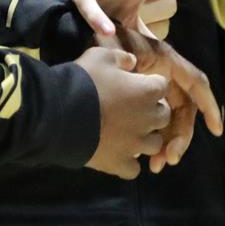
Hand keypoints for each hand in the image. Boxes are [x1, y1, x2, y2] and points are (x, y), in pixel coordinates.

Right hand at [76, 46, 170, 179]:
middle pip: (163, 116)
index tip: (134, 84)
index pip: (162, 86)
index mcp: (147, 91)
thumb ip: (121, 57)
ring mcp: (136, 144)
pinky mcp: (120, 163)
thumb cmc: (84, 81)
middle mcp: (148, 118)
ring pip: (154, 144)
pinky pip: (134, 169)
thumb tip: (132, 62)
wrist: (61, 114)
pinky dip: (127, 162)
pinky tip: (116, 154)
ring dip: (144, 138)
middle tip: (131, 109)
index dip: (149, 85)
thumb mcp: (100, 56)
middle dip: (152, 111)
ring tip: (126, 134)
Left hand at [97, 24, 222, 171]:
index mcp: (167, 62)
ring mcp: (156, 92)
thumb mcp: (116, 44)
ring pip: (170, 122)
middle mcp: (167, 78)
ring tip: (157, 165)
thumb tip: (130, 64)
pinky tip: (144, 158)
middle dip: (180, 136)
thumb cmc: (108, 38)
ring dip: (168, 144)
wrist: (96, 38)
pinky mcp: (144, 104)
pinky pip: (156, 124)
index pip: (195, 84)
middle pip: (183, 111)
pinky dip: (155, 141)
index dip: (208, 106)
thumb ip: (124, 55)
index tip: (216, 131)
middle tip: (169, 158)